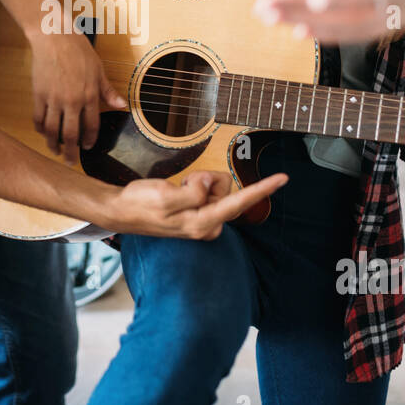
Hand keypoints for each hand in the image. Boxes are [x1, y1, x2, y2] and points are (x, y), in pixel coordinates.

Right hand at [30, 31, 126, 163]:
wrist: (54, 37)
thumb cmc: (79, 50)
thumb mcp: (99, 70)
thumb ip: (109, 91)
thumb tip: (123, 106)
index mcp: (89, 96)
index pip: (91, 126)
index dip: (89, 140)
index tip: (87, 147)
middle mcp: (72, 101)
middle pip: (71, 135)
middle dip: (71, 152)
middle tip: (70, 162)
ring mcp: (53, 99)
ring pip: (52, 130)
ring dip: (53, 144)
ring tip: (55, 151)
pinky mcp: (39, 94)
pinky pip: (38, 118)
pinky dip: (40, 128)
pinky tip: (43, 132)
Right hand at [101, 171, 288, 239]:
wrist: (122, 211)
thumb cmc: (140, 204)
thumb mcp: (166, 194)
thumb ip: (193, 191)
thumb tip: (210, 185)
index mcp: (202, 223)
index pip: (238, 202)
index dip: (262, 188)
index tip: (283, 178)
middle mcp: (208, 225)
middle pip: (226, 189)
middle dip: (205, 180)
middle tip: (181, 186)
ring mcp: (204, 221)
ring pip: (217, 187)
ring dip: (197, 183)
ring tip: (176, 191)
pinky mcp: (199, 214)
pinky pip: (207, 190)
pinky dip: (193, 186)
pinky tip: (177, 194)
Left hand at [252, 0, 404, 43]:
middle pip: (355, 8)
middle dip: (309, 12)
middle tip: (267, 10)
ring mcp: (404, 11)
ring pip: (353, 26)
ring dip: (310, 25)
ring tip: (270, 17)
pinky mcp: (396, 21)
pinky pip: (360, 32)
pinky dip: (331, 34)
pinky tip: (299, 29)